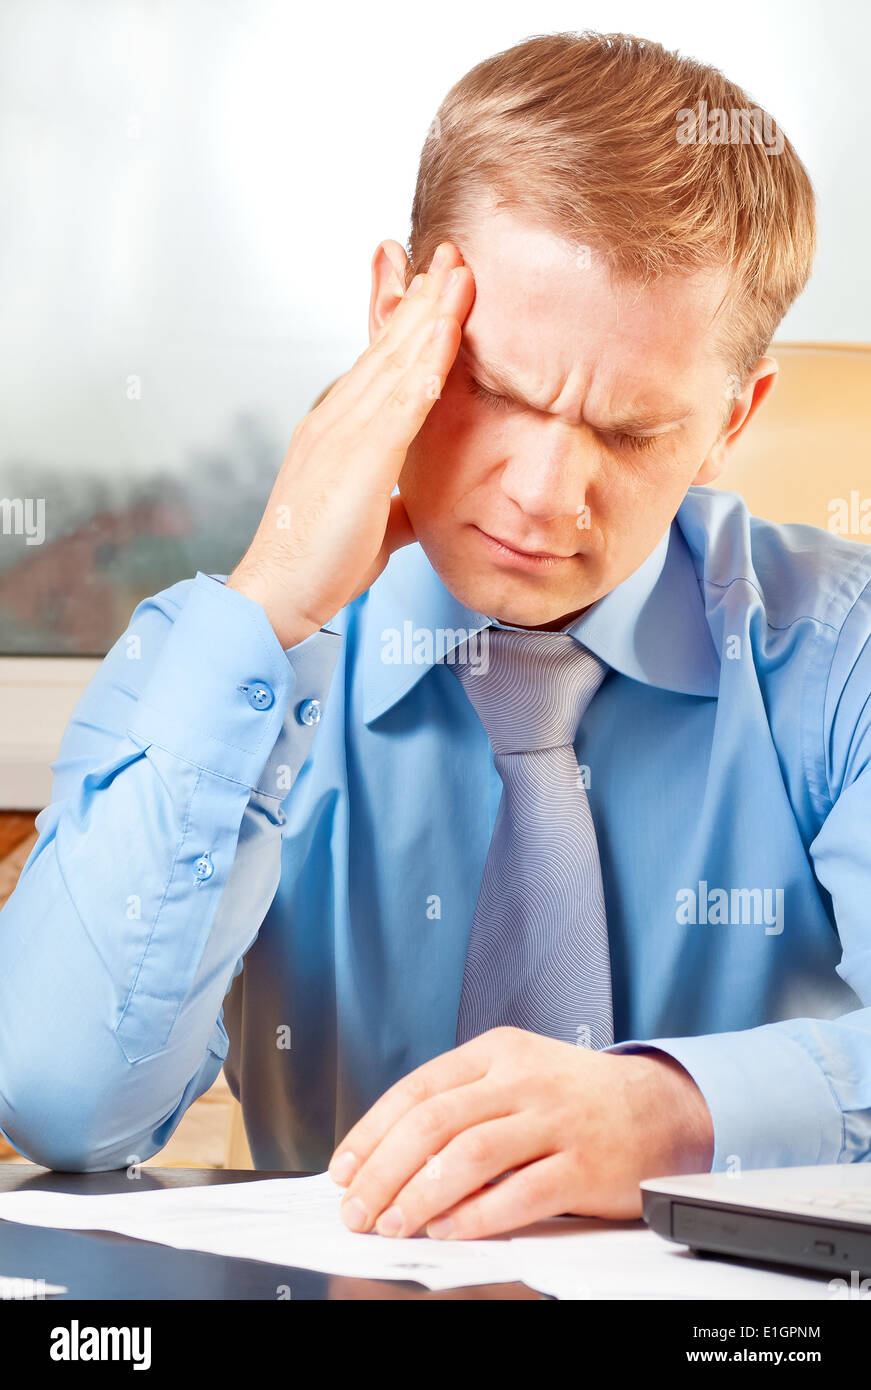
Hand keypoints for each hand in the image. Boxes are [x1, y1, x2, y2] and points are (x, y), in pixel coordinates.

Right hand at [227, 242, 474, 646]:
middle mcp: (337, 418)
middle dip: (422, 297)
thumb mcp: (372, 526)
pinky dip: (427, 359)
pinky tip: (447, 328)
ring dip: (431, 312)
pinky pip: (403, 398)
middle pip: (388, 346)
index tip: (435, 288)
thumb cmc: (317, 563)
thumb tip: (422, 505)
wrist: (277, 592)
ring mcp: (345, 432)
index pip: (380, 366)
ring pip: (396, 359)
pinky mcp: (360, 456)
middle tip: (451, 252)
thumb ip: (398, 504)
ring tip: (458, 269)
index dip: (410, 324)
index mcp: (338, 431)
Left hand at [328, 1027, 713, 1237]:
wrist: (660, 1107)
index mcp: (497, 1052)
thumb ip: (463, 1103)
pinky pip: (520, 1193)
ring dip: (420, 1196)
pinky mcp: (585, 1166)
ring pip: (470, 1156)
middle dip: (384, 1171)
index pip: (418, 1088)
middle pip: (435, 1123)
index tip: (343, 1170)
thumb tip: (388, 1157)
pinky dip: (476, 1216)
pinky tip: (449, 1231)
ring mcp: (556, 1121)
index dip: (372, 1132)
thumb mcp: (516, 1075)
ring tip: (393, 1224)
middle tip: (357, 1209)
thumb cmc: (573, 1097)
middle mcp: (524, 1080)